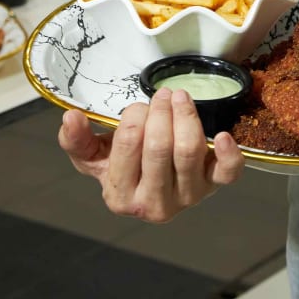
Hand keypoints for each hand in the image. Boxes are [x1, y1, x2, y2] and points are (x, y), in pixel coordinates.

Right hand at [59, 87, 244, 222]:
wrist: (153, 183)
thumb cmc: (123, 165)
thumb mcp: (92, 156)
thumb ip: (77, 140)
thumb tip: (70, 118)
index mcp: (121, 197)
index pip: (128, 146)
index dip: (134, 118)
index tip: (137, 108)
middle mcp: (154, 204)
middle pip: (160, 147)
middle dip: (160, 112)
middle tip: (162, 94)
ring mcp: (187, 196)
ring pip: (189, 151)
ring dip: (185, 116)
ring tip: (179, 97)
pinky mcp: (214, 185)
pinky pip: (228, 173)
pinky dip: (228, 153)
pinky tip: (221, 135)